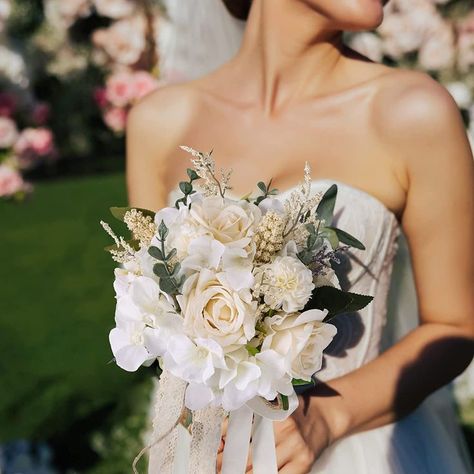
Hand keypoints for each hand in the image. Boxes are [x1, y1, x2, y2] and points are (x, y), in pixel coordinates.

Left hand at [216, 396, 332, 472]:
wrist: (324, 415)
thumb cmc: (292, 412)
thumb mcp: (270, 408)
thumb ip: (248, 419)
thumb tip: (221, 439)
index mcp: (270, 411)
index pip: (239, 428)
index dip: (224, 442)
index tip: (213, 451)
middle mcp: (281, 427)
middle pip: (248, 452)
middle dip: (228, 464)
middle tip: (216, 468)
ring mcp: (294, 445)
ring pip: (262, 468)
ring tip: (230, 473)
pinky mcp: (304, 462)